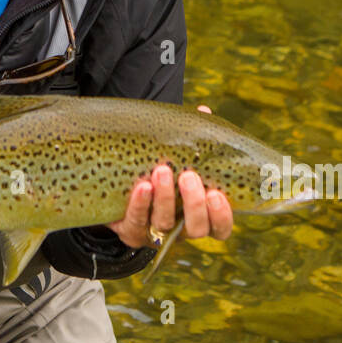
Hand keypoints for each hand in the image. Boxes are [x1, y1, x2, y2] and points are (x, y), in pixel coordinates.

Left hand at [107, 105, 233, 248]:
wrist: (120, 189)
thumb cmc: (162, 171)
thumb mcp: (179, 157)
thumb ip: (193, 140)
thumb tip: (204, 111)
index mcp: (200, 215)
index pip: (220, 228)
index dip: (221, 216)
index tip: (216, 193)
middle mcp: (181, 229)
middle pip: (196, 229)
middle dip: (194, 204)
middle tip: (189, 176)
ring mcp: (155, 231)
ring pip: (165, 223)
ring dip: (165, 198)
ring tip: (162, 170)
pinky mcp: (130, 230)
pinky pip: (135, 221)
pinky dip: (139, 204)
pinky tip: (142, 186)